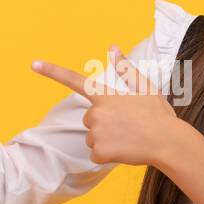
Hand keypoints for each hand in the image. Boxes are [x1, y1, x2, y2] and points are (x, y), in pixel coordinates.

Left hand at [31, 45, 180, 166]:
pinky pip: (96, 154)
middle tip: (128, 124)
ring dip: (106, 139)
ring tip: (129, 137)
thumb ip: (125, 69)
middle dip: (104, 122)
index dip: (52, 71)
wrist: (169, 143)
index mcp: (105, 94)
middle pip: (89, 119)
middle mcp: (96, 112)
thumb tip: (112, 47)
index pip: (74, 80)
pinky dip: (108, 155)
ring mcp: (96, 133)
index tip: (34, 64)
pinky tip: (125, 150)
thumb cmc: (158, 114)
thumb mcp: (145, 87)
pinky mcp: (99, 152)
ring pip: (92, 138)